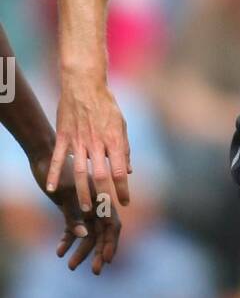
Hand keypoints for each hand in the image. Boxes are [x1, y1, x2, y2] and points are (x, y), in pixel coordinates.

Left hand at [31, 150, 121, 274]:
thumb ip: (74, 213)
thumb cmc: (57, 170)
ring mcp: (83, 208)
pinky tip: (59, 251)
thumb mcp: (65, 192)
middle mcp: (95, 205)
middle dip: (98, 253)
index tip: (108, 260)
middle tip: (95, 271)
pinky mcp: (70, 209)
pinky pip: (71, 229)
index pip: (111, 226)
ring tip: (70, 266)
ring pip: (86, 235)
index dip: (111, 244)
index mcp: (101, 199)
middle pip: (101, 235)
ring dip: (80, 251)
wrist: (44, 156)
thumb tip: (83, 234)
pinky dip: (66, 240)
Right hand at [46, 80, 130, 209]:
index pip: (119, 172)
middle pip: (100, 176)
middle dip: (103, 197)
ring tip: (84, 208)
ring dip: (82, 192)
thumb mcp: (121, 125)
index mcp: (113, 141)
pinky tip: (53, 188)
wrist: (84, 84)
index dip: (123, 189)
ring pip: (80, 172)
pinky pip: (59, 158)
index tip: (125, 202)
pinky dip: (56, 174)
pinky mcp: (64, 136)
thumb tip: (128, 171)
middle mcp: (96, 144)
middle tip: (103, 213)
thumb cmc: (106, 105)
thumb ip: (124, 150)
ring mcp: (79, 141)